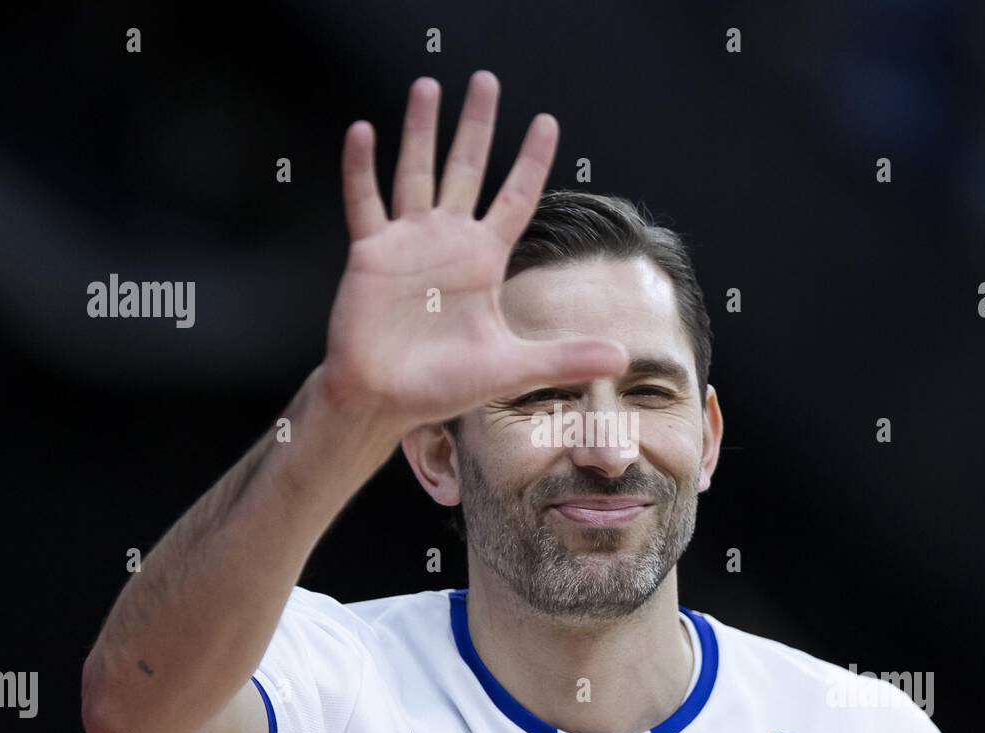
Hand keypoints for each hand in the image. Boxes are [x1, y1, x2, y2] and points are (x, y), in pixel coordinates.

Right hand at [321, 70, 628, 426]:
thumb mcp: (511, 368)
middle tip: (486, 81)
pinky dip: (361, 169)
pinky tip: (363, 132)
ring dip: (421, 131)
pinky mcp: (370, 254)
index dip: (530, 161)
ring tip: (428, 86)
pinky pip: (365, 202)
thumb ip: (565, 360)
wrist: (384, 400)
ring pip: (416, 172)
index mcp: (483, 261)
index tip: (547, 122)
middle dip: (477, 126)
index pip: (514, 198)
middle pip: (467, 169)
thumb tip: (623, 360)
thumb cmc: (443, 385)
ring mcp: (407, 243)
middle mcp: (448, 242)